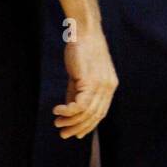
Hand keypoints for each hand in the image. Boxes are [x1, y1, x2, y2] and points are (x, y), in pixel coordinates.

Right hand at [53, 25, 117, 139]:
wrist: (84, 32)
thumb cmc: (81, 51)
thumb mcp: (81, 75)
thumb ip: (77, 92)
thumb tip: (70, 110)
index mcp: (109, 86)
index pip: (100, 113)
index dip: (88, 126)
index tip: (76, 134)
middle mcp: (108, 87)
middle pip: (94, 116)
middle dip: (78, 128)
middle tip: (63, 134)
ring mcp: (101, 85)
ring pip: (86, 112)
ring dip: (70, 121)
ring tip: (57, 124)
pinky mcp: (90, 81)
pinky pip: (79, 104)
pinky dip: (67, 111)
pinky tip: (56, 111)